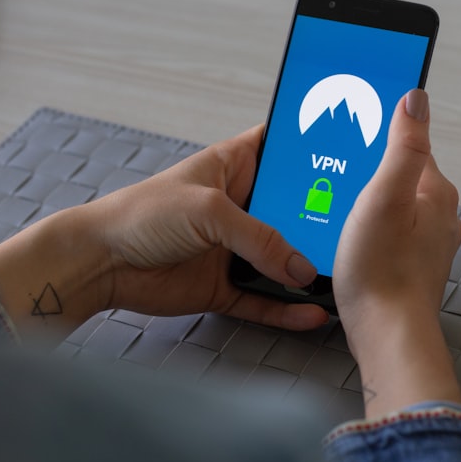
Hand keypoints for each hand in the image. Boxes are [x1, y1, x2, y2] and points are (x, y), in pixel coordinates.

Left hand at [0, 126, 328, 344]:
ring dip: (308, 269)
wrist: (98, 263)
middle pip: (293, 209)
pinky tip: (312, 314)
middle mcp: (240, 206)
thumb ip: (260, 237)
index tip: (349, 149)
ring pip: (283, 258)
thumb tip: (301, 268)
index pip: (281, 147)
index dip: (310, 147)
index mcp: (234, 166)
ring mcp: (233, 248)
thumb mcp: (208, 210)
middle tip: (362, 225)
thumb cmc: (140, 215)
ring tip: (345, 276)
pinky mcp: (224, 285)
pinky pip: (264, 299)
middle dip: (323, 218)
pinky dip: (287, 309)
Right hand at [333, 90, 460, 416]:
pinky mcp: (408, 265)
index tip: (355, 132)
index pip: (410, 144)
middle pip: (399, 175)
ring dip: (366, 203)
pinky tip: (346, 238)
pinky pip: (387, 233)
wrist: (386, 336)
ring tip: (337, 207)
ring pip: (392, 206)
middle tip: (338, 175)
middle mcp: (438, 218)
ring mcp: (425, 244)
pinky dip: (367, 229)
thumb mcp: (386, 196)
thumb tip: (415, 99)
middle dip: (369, 172)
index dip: (379, 136)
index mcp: (437, 194)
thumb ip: (403, 146)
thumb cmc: (383, 273)